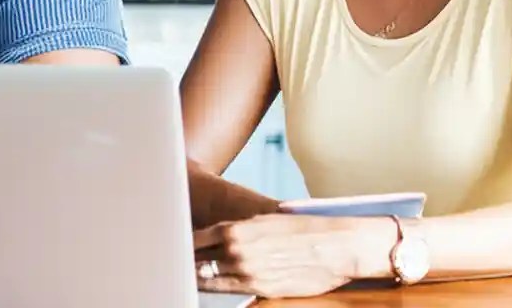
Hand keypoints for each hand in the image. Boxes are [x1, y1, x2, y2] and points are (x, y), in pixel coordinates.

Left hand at [193, 214, 393, 298]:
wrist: (336, 246)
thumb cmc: (303, 229)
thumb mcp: (265, 220)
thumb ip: (238, 230)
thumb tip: (219, 238)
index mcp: (235, 230)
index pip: (195, 240)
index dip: (183, 244)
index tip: (176, 245)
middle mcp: (236, 252)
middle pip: (197, 261)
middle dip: (187, 261)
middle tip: (175, 262)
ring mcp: (248, 273)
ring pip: (209, 279)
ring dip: (199, 277)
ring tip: (189, 275)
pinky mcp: (261, 290)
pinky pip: (229, 290)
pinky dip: (217, 286)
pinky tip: (212, 284)